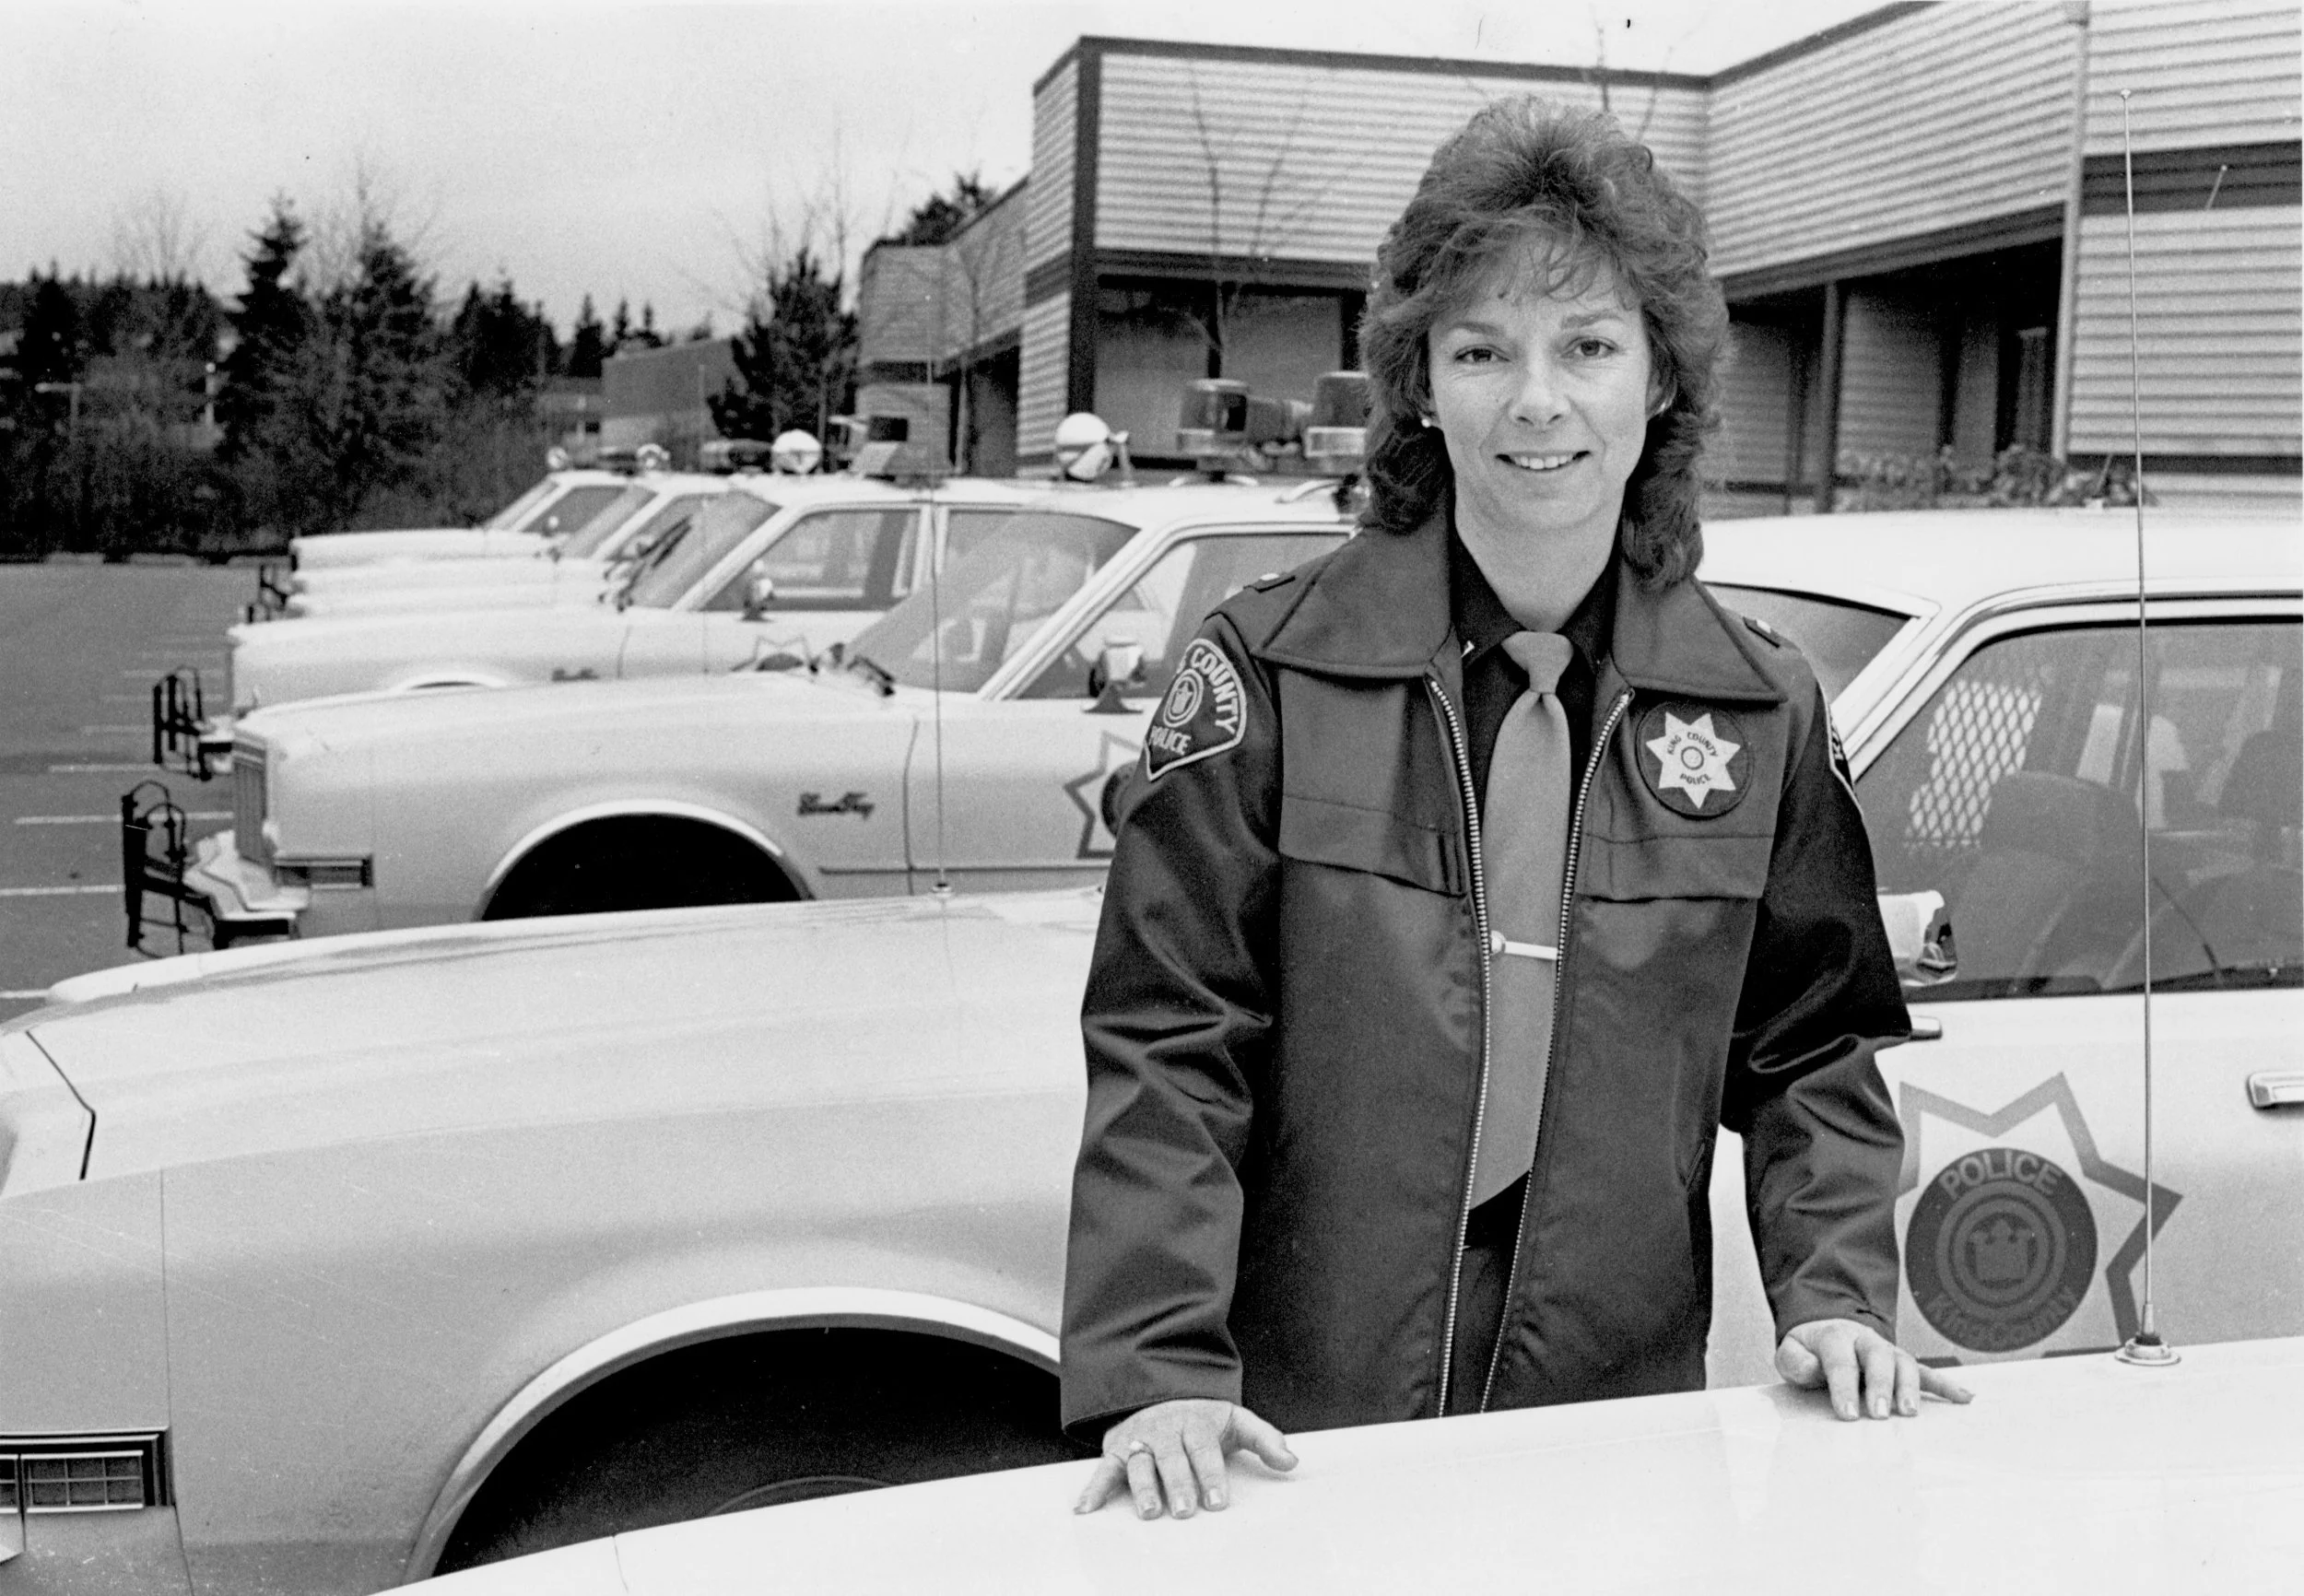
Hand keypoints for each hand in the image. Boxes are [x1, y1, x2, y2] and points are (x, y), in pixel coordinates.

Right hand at [1073, 1398, 1296, 1518]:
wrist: (1159, 1392)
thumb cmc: (1201, 1418)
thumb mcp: (1236, 1420)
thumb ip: (1265, 1439)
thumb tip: (1292, 1461)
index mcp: (1195, 1422)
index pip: (1202, 1447)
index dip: (1210, 1473)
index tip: (1217, 1499)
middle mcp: (1165, 1430)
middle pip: (1171, 1457)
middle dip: (1178, 1484)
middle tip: (1185, 1509)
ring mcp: (1139, 1440)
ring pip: (1139, 1464)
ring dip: (1142, 1488)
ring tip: (1149, 1511)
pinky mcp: (1117, 1451)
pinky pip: (1103, 1469)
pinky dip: (1093, 1488)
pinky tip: (1086, 1508)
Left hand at [1776, 1317, 1972, 1418]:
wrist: (1827, 1332)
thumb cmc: (1810, 1351)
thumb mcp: (1790, 1352)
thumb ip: (1794, 1360)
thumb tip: (1812, 1369)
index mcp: (1836, 1337)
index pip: (1841, 1360)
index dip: (1844, 1387)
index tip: (1848, 1413)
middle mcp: (1865, 1341)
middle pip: (1878, 1358)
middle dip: (1881, 1385)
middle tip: (1881, 1414)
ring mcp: (1887, 1352)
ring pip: (1904, 1363)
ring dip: (1909, 1387)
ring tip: (1910, 1413)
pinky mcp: (1902, 1364)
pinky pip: (1927, 1373)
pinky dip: (1946, 1384)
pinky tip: (1964, 1398)